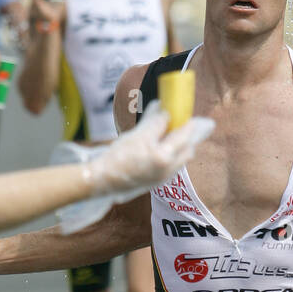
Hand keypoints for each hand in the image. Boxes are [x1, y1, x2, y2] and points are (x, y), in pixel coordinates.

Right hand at [90, 100, 214, 197]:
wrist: (103, 180)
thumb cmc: (117, 157)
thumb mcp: (136, 135)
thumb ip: (154, 122)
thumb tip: (163, 108)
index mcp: (162, 157)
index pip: (182, 134)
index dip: (185, 121)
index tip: (186, 112)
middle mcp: (167, 170)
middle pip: (188, 150)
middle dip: (189, 136)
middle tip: (185, 123)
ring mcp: (163, 178)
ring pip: (182, 159)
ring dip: (183, 146)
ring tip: (175, 134)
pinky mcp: (157, 183)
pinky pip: (173, 167)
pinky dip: (174, 155)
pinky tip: (165, 148)